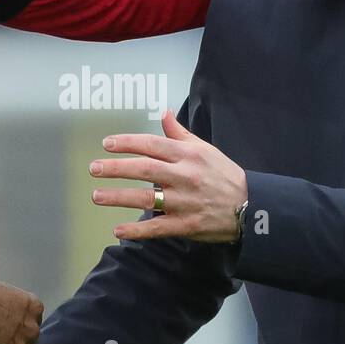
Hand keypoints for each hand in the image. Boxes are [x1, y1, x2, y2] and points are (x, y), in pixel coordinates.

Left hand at [89, 108, 246, 241]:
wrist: (250, 206)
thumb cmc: (223, 175)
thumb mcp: (205, 149)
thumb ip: (180, 133)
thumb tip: (164, 113)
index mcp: (188, 155)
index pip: (152, 144)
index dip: (127, 143)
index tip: (107, 144)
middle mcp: (184, 176)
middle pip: (144, 169)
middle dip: (116, 168)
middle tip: (94, 168)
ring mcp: (185, 202)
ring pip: (147, 198)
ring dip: (119, 197)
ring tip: (97, 195)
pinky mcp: (186, 225)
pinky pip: (157, 228)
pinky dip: (137, 231)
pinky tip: (118, 230)